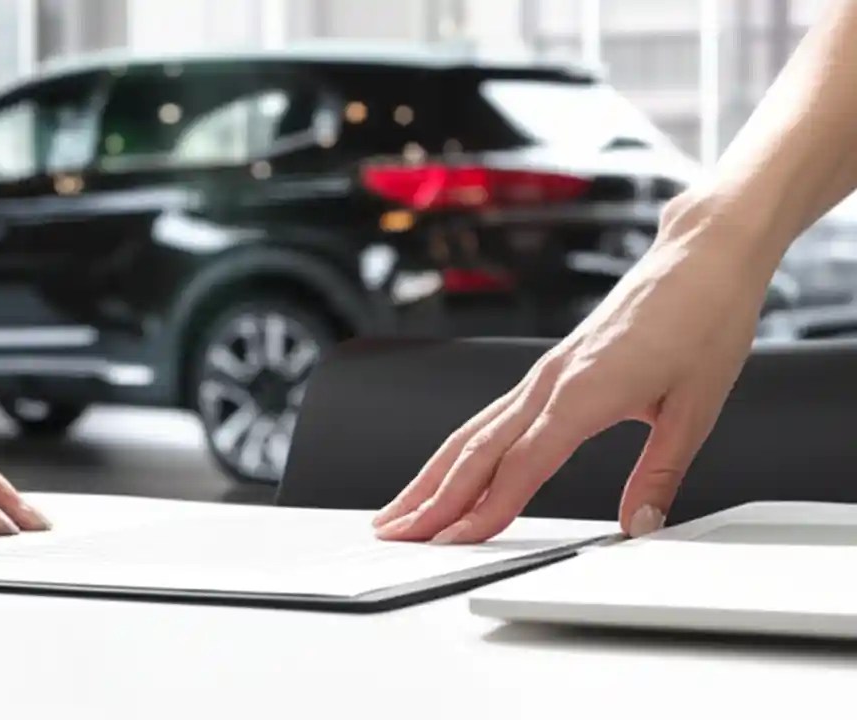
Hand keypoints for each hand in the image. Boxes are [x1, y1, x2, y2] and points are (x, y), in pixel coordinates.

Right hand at [372, 199, 771, 542]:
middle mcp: (550, 381)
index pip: (523, 463)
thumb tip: (641, 524)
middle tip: (396, 535)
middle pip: (476, 450)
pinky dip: (459, 452)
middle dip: (432, 498)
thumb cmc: (703, 318)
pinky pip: (491, 417)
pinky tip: (446, 471)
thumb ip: (662, 472)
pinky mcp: (548, 370)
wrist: (701, 255)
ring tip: (400, 512)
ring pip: (472, 433)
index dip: (487, 508)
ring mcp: (543, 374)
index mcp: (586, 389)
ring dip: (431, 476)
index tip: (456, 543)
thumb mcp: (698, 407)